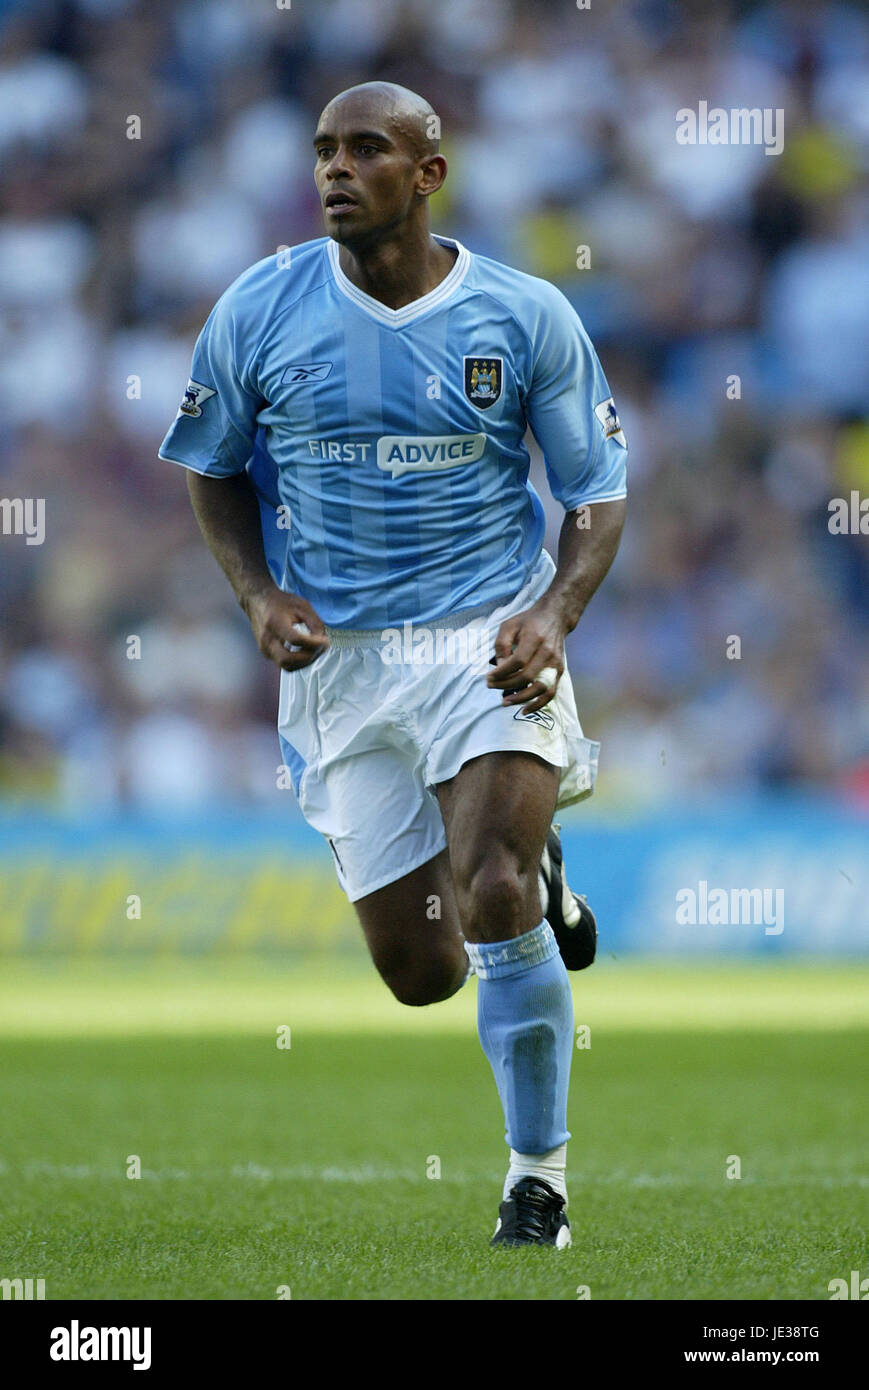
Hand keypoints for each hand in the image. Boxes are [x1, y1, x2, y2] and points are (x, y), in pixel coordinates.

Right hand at [244, 585, 328, 670]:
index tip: (324, 640)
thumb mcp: (302, 606)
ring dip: (305, 662)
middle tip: (321, 648)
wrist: (258, 602)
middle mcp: (267, 639)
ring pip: (288, 666)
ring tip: (315, 650)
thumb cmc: (279, 602)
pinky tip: (307, 652)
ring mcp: (265, 649)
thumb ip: (315, 624)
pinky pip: (285, 665)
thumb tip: (323, 643)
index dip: (313, 643)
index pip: (295, 639)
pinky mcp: (267, 654)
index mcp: (275, 623)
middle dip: (309, 657)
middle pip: (288, 659)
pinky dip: (299, 662)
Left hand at [487, 597, 566, 712]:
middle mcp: (547, 652)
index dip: (501, 672)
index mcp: (535, 638)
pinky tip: (524, 710)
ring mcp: (555, 664)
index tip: (488, 676)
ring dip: (521, 698)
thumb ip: (501, 645)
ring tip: (504, 702)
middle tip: (491, 686)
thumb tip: (500, 668)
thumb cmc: (529, 621)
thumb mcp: (509, 625)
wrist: (556, 617)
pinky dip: (538, 704)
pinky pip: (550, 693)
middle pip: (527, 676)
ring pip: (540, 688)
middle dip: (506, 685)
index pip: (517, 661)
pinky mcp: (559, 671)